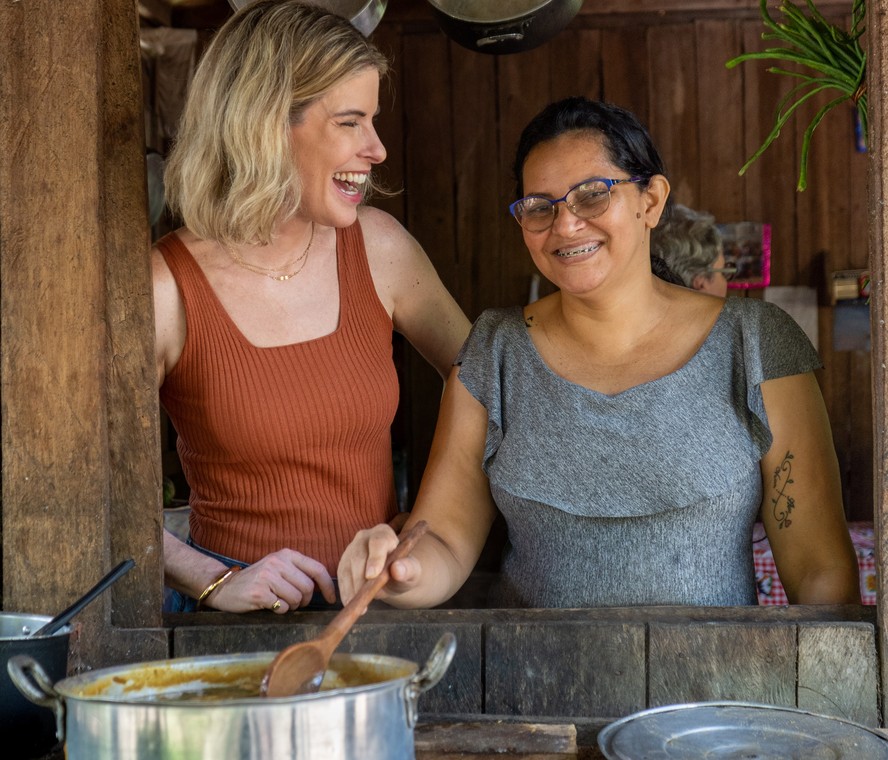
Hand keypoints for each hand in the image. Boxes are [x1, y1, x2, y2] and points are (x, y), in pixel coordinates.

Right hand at [205, 549, 335, 612]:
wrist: (226, 586)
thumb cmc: (257, 580)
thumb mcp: (278, 567)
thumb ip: (298, 572)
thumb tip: (324, 587)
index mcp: (287, 555)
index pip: (317, 569)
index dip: (328, 586)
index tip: (332, 598)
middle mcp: (278, 562)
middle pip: (308, 587)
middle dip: (305, 600)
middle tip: (294, 603)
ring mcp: (268, 576)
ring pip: (296, 599)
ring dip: (291, 606)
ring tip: (279, 602)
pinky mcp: (259, 592)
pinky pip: (282, 607)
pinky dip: (280, 610)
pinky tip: (269, 605)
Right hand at [337, 524, 422, 604]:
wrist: (394, 577)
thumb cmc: (404, 570)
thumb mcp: (412, 571)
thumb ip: (408, 569)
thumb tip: (397, 569)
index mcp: (384, 533)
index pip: (378, 542)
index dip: (375, 558)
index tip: (372, 576)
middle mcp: (364, 537)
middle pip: (359, 555)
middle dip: (360, 577)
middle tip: (365, 596)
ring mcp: (351, 550)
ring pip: (347, 568)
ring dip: (352, 588)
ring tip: (360, 606)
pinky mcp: (344, 565)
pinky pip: (342, 579)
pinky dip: (346, 592)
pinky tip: (352, 604)